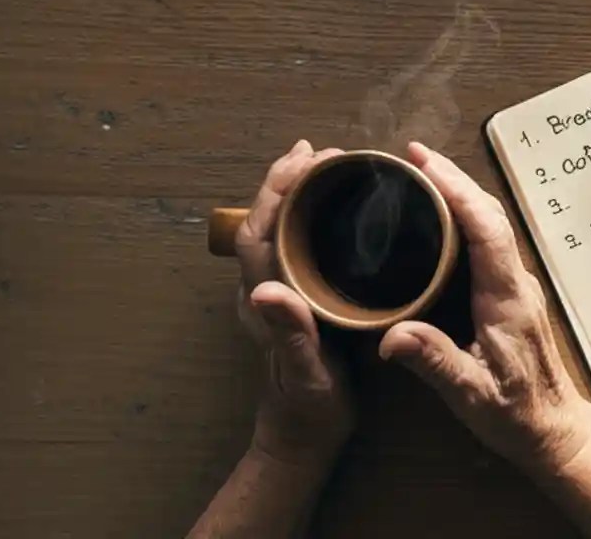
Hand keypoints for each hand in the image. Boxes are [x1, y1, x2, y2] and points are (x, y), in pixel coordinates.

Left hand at [235, 140, 354, 467]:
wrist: (303, 437)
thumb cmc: (309, 409)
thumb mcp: (307, 374)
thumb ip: (289, 334)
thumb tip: (264, 290)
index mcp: (266, 298)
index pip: (259, 230)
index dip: (277, 190)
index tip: (308, 159)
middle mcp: (265, 290)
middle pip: (264, 221)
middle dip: (286, 181)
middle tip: (319, 151)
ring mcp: (278, 294)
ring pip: (277, 231)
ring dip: (294, 194)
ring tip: (322, 166)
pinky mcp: (295, 301)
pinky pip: (295, 245)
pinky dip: (308, 217)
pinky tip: (331, 211)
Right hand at [379, 142, 590, 472]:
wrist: (552, 429)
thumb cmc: (515, 414)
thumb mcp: (471, 395)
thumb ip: (435, 363)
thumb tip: (392, 337)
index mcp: (507, 297)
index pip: (486, 228)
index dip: (457, 191)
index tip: (425, 162)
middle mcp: (515, 282)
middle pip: (488, 214)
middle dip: (453, 179)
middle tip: (412, 155)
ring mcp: (515, 285)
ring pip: (489, 224)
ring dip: (458, 193)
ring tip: (419, 173)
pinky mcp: (509, 293)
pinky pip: (487, 241)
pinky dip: (463, 217)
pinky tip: (438, 216)